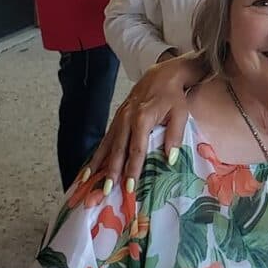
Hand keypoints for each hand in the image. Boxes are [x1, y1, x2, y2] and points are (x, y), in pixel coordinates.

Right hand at [83, 54, 198, 202]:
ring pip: (106, 146)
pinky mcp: (116, 120)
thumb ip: (175, 136)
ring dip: (96, 166)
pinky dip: (96, 156)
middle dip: (111, 172)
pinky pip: (104, 141)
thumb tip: (168, 160)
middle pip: (117, 150)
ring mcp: (118, 119)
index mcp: (142, 118)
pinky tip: (88, 170)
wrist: (161, 76)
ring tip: (86, 184)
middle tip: (106, 191)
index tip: (129, 187)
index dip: (133, 169)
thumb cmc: (173, 97)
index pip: (137, 149)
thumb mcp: (180, 114)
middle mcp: (126, 119)